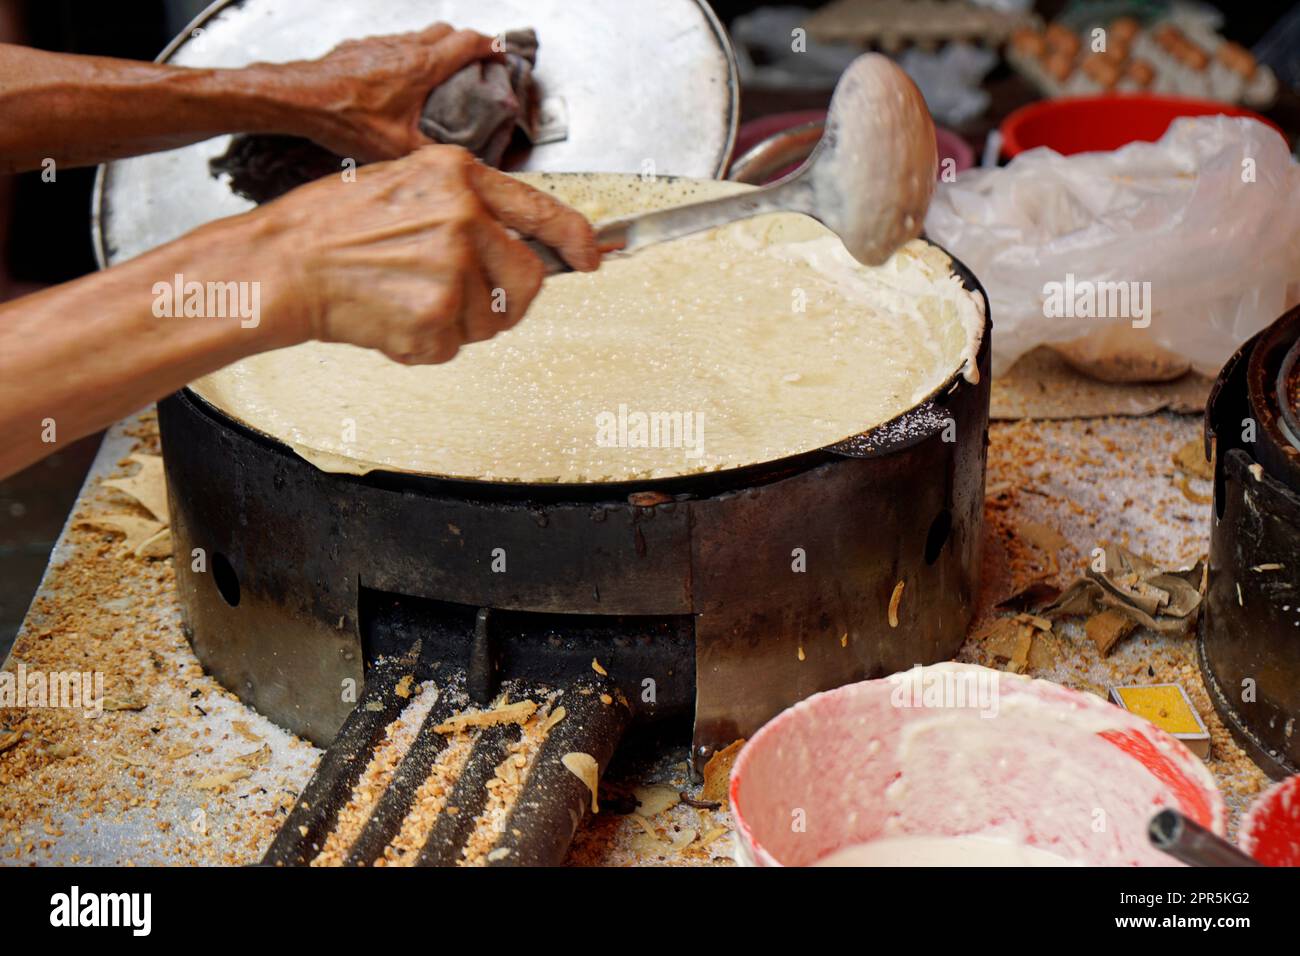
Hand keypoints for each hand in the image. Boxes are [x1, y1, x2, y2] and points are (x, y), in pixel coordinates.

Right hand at [258, 144, 597, 363]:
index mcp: (460, 176)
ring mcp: (453, 271)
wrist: (283, 264)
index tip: (593, 257)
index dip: (576, 240)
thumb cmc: (334, 225)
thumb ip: (468, 204)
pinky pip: (454, 348)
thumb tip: (523, 240)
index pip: (543, 210)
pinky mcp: (436, 319)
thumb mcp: (409, 182)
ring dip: (457, 323)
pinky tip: (390, 319)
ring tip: (404, 298)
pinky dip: (424, 345)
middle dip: (504, 300)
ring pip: (492, 322)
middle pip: (528, 280)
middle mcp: (464, 218)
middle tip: (459, 298)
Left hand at [277, 24, 500, 161]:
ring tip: (440, 72)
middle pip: (446, 31)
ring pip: (419, 36)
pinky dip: (407, 55)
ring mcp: (380, 44)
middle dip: (467, 43)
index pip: (468, 43)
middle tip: (476, 61)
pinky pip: (393, 45)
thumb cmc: (344, 117)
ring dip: (436, 48)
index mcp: (422, 66)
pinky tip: (399, 79)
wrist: (299, 97)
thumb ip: (431, 155)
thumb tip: (456, 167)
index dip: (492, 46)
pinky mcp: (360, 48)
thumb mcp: (396, 147)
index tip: (502, 54)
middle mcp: (404, 48)